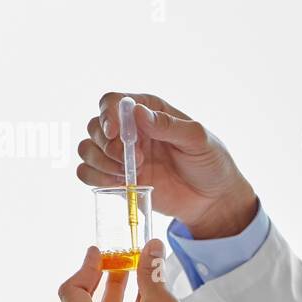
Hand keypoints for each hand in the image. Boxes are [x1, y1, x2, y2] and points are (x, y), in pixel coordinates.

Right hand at [78, 92, 258, 238]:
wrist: (213, 200)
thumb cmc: (211, 163)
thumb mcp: (198, 140)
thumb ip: (170, 126)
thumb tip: (138, 113)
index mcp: (149, 111)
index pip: (113, 101)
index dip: (108, 115)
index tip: (116, 133)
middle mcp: (130, 130)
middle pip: (95, 126)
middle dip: (108, 144)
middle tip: (136, 160)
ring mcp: (122, 155)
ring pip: (87, 149)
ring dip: (100, 162)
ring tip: (130, 174)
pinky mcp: (117, 179)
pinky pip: (87, 173)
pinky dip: (95, 177)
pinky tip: (120, 183)